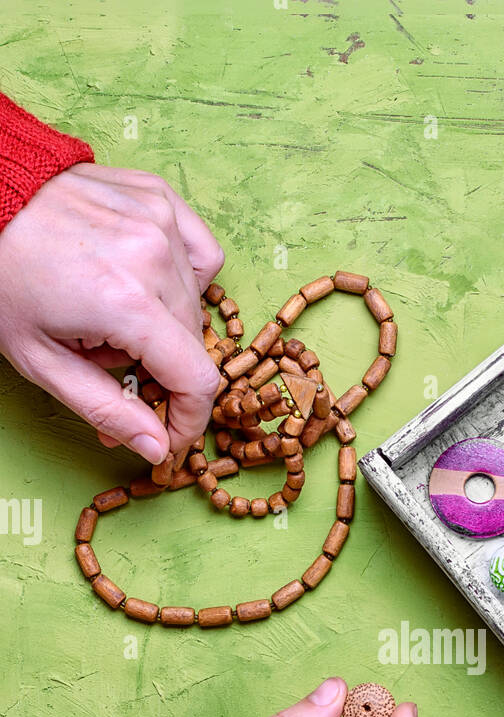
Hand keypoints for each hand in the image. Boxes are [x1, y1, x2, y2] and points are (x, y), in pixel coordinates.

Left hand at [0, 163, 223, 464]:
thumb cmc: (3, 277)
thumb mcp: (42, 361)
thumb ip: (105, 409)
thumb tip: (157, 446)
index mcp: (126, 304)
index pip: (196, 380)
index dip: (189, 420)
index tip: (170, 433)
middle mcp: (154, 258)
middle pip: (194, 346)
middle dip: (161, 371)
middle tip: (110, 363)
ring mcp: (161, 222)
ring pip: (196, 304)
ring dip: (165, 325)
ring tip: (113, 315)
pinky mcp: (161, 199)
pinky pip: (201, 256)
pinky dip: (185, 279)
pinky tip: (148, 283)